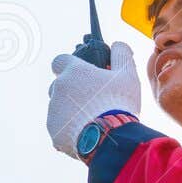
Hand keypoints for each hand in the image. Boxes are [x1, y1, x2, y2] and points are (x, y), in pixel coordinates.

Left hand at [46, 41, 139, 158]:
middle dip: (71, 91)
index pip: (59, 60)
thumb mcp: (127, 74)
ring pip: (58, 108)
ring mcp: (54, 112)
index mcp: (73, 72)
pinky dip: (70, 129)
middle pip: (58, 86)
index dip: (68, 65)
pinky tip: (88, 133)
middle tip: (91, 99)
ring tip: (92, 119)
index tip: (79, 73)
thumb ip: (121, 54)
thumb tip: (118, 44)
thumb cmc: (118, 103)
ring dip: (71, 110)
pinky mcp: (54, 132)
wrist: (110, 138)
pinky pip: (60, 128)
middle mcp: (58, 89)